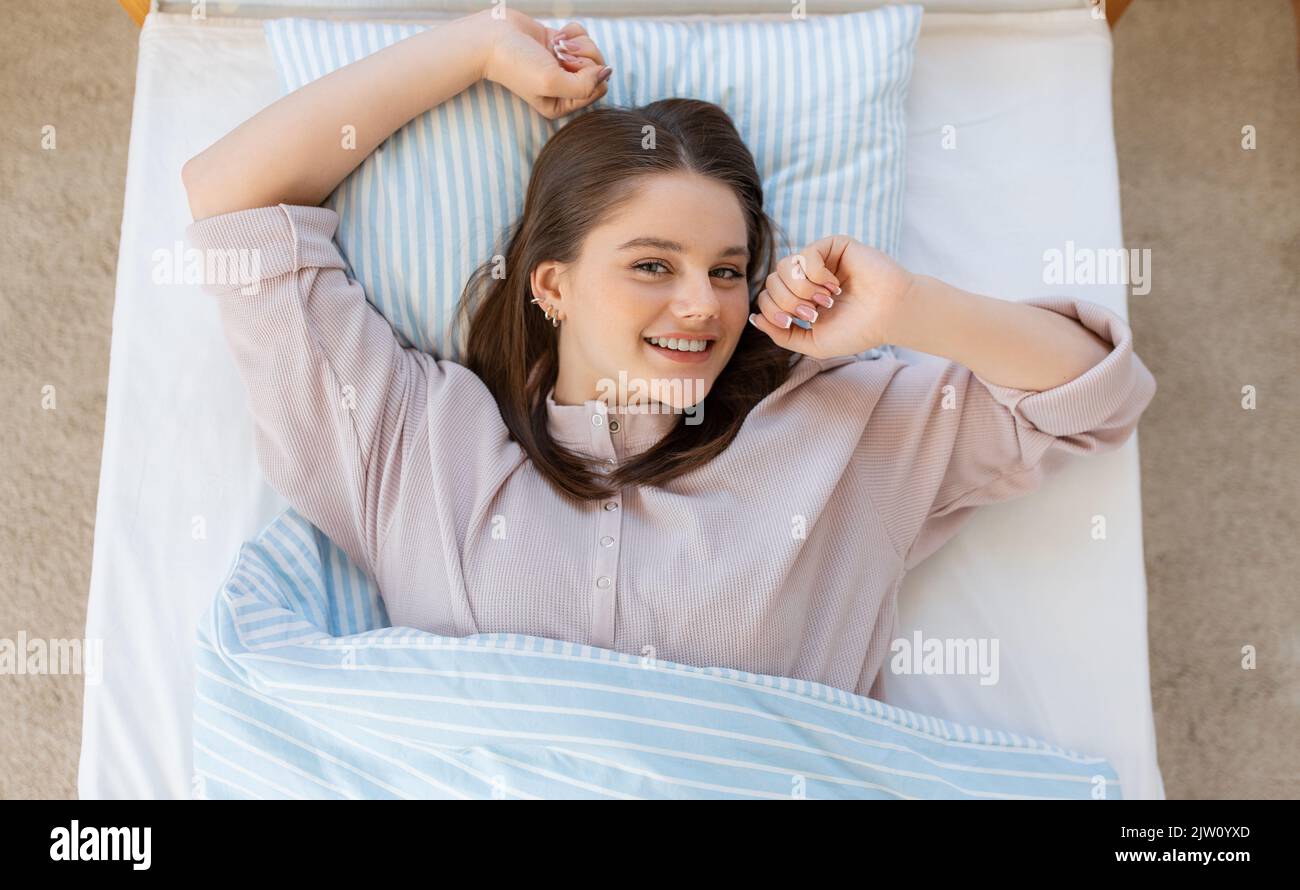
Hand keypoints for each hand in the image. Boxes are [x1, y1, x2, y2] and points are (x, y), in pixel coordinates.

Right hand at [475, 9, 611, 119]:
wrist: (492, 37)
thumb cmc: (517, 64)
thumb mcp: (552, 83)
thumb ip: (584, 86)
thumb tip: (607, 72)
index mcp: (563, 104)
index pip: (598, 89)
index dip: (589, 75)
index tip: (566, 67)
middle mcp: (565, 86)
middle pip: (598, 68)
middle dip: (583, 56)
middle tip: (560, 54)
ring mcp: (563, 64)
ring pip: (592, 50)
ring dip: (577, 43)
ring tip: (556, 46)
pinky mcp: (560, 44)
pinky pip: (582, 35)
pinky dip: (572, 32)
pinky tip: (556, 37)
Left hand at [749, 235, 916, 358]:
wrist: (890, 315)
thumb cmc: (857, 330)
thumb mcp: (813, 342)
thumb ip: (782, 334)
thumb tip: (755, 318)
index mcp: (800, 299)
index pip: (767, 297)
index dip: (772, 310)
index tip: (791, 322)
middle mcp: (807, 278)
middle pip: (771, 282)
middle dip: (788, 302)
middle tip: (815, 313)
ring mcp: (820, 260)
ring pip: (784, 267)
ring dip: (801, 289)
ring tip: (826, 300)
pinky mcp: (833, 246)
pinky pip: (806, 255)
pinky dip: (816, 274)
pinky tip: (835, 285)